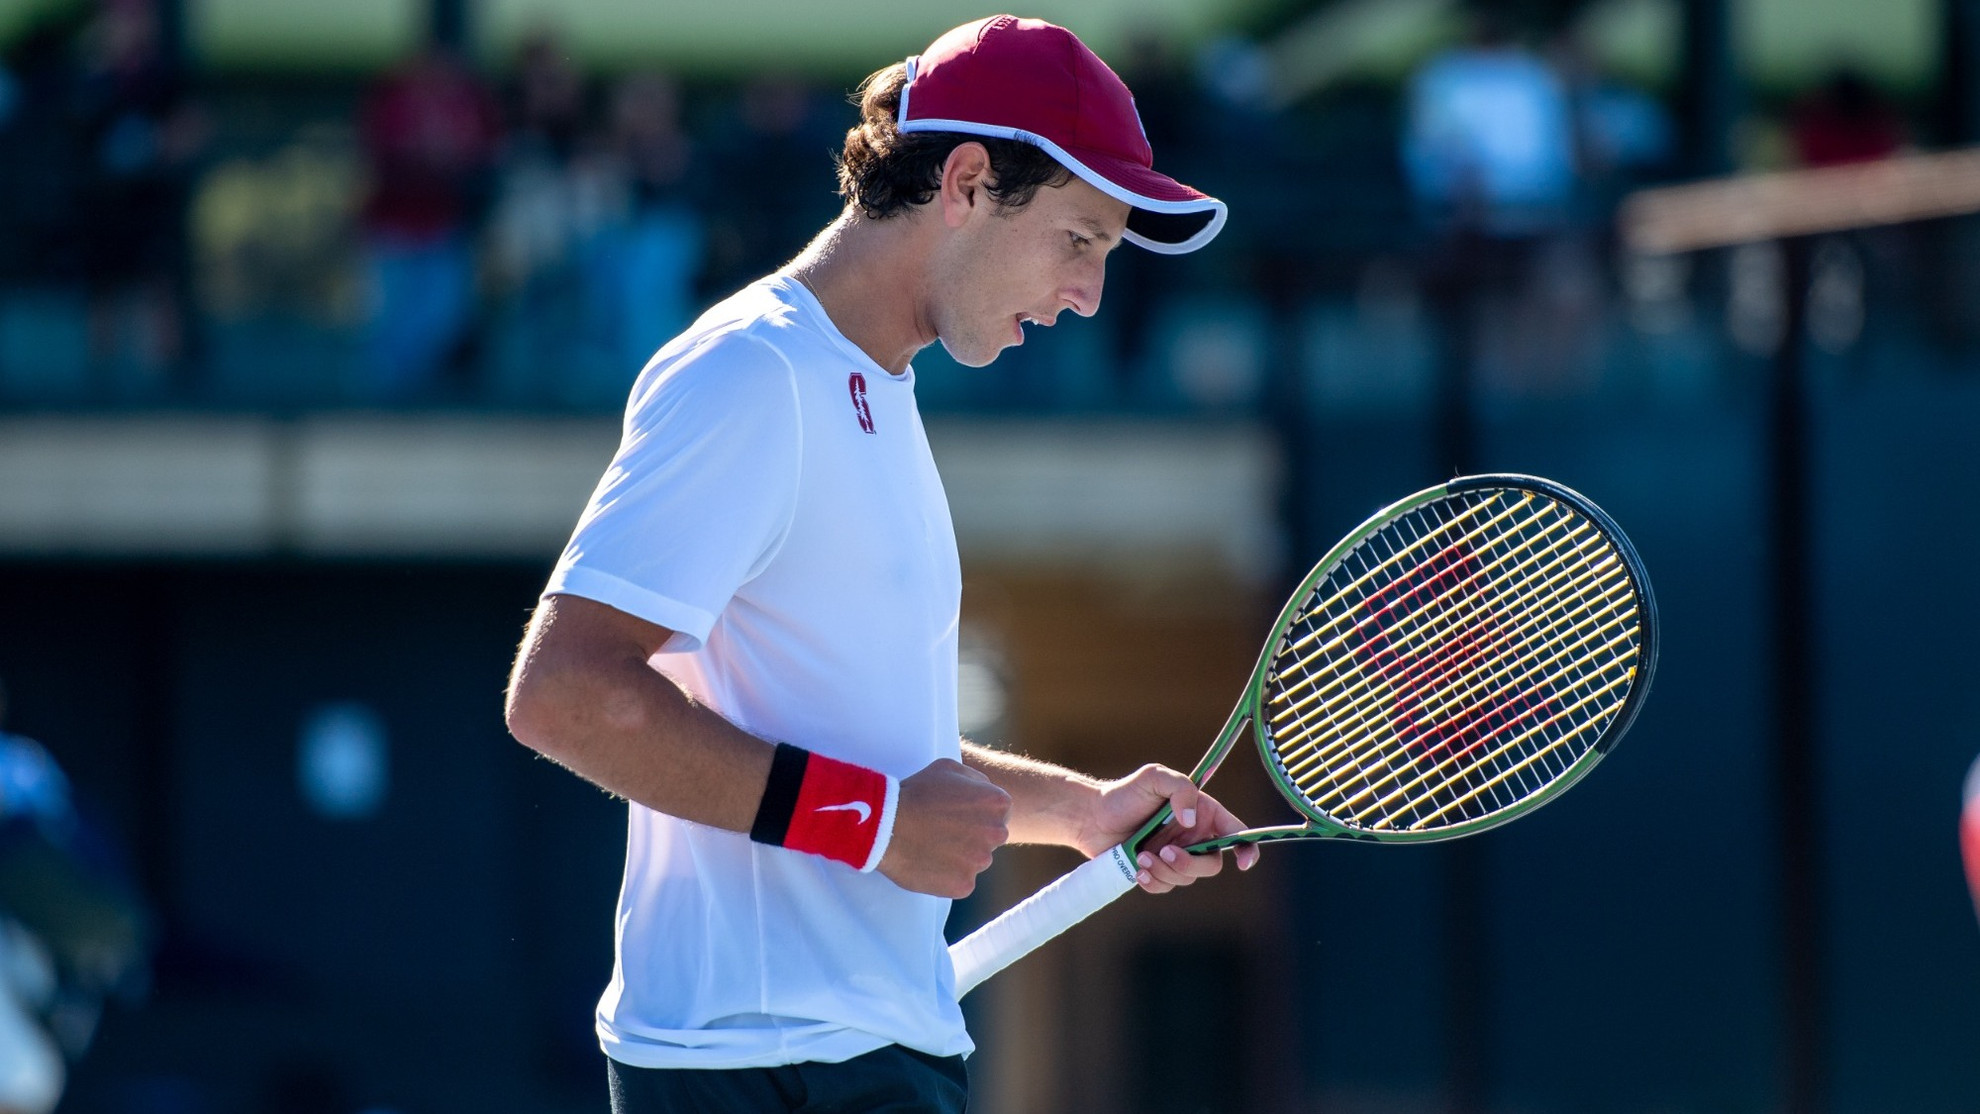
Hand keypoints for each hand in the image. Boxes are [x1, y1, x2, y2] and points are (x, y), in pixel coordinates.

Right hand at [878, 758, 1011, 897]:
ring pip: (976, 860)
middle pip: (990, 838)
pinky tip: (929, 862)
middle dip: (972, 835)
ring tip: (933, 846)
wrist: (887, 824)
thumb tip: (985, 791)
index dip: (976, 814)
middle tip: (944, 832)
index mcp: (998, 803)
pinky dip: (947, 875)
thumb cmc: (916, 792)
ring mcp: (981, 862)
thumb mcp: (949, 768)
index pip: (998, 813)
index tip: (957, 815)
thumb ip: (976, 779)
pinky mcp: (964, 885)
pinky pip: (961, 881)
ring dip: (960, 856)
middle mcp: (997, 833)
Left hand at [1077, 764, 1258, 893]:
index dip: (1247, 849)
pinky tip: (1139, 870)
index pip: (1235, 833)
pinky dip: (1154, 882)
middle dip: (1189, 864)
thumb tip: (1192, 821)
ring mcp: (1176, 856)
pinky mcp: (1158, 871)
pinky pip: (1167, 887)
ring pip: (1187, 878)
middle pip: (1212, 864)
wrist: (1092, 817)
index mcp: (1203, 814)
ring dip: (1166, 871)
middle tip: (1164, 851)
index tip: (1243, 863)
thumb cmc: (1124, 793)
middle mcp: (1193, 837)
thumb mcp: (1155, 777)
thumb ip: (1181, 789)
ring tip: (1142, 856)